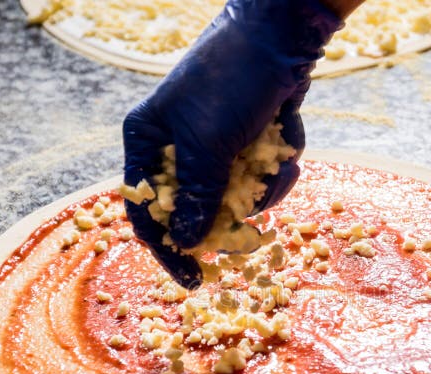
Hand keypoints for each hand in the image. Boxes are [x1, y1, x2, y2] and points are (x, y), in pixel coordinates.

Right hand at [122, 0, 340, 286]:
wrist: (282, 35)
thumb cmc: (231, 81)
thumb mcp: (208, 143)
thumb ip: (196, 198)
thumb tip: (184, 245)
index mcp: (148, 142)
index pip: (145, 210)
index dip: (167, 249)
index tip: (194, 280)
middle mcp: (177, 149)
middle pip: (196, 213)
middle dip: (231, 215)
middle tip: (253, 226)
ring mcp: (216, 149)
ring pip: (235, 200)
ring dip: (262, 185)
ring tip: (274, 155)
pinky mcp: (248, 146)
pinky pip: (261, 180)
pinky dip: (278, 168)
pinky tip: (285, 142)